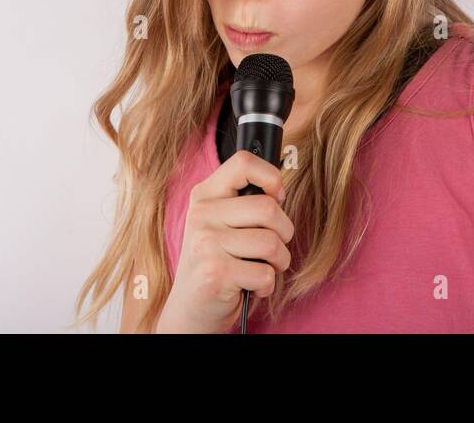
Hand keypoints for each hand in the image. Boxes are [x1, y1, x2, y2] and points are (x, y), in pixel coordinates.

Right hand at [156, 149, 293, 332]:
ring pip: (272, 243)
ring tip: (262, 268)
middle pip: (268, 208)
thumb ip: (244, 202)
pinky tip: (250, 287)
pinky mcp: (216, 273)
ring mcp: (206, 244)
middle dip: (284, 233)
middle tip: (272, 247)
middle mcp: (201, 215)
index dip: (271, 176)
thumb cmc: (216, 262)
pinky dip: (267, 286)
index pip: (243, 162)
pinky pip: (266, 274)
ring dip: (278, 262)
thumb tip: (280, 189)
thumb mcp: (221, 224)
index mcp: (204, 195)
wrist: (189, 310)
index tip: (278, 196)